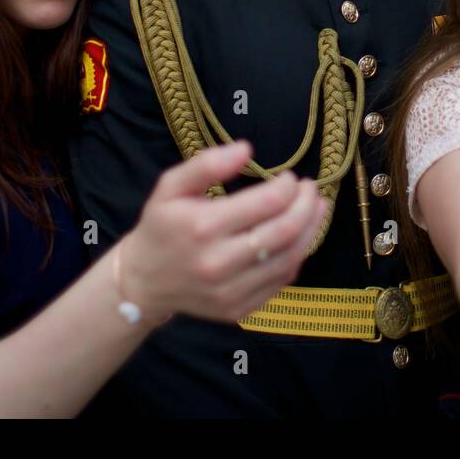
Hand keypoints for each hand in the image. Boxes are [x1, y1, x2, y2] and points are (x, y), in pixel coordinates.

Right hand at [118, 141, 326, 324]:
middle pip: (284, 231)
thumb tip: (246, 148)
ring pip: (289, 259)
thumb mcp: (171, 186)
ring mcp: (229, 291)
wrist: (143, 280)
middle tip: (311, 191)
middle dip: (306, 206)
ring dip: (310, 230)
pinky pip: (280, 281)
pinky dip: (297, 257)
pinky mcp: (238, 309)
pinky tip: (299, 238)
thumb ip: (206, 164)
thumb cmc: (161, 226)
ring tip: (316, 209)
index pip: (267, 203)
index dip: (288, 187)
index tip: (291, 178)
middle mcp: (218, 262)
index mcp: (202, 226)